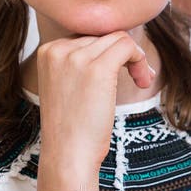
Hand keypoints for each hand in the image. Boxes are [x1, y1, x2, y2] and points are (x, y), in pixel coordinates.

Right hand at [36, 31, 154, 170]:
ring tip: (142, 80)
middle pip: (104, 35)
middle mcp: (58, 49)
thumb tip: (116, 41)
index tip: (121, 73)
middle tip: (138, 78)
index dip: (109, 53)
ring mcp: (76, 57)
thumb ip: (81, 63)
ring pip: (118, 38)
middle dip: (124, 55)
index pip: (88, 36)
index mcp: (48, 52)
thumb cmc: (72, 129)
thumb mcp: (68, 87)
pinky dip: (140, 59)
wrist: (68, 155)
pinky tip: (142, 80)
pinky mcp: (98, 68)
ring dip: (136, 57)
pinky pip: (127, 46)